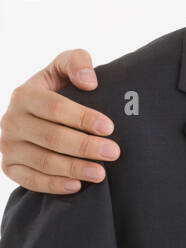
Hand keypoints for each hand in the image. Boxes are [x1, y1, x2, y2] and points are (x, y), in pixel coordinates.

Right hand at [0, 50, 120, 192]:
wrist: (38, 116)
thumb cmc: (58, 90)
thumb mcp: (65, 68)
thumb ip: (77, 62)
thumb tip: (89, 81)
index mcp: (24, 95)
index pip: (55, 107)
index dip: (83, 118)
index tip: (109, 127)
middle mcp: (11, 120)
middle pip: (52, 137)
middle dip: (85, 146)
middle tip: (113, 152)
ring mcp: (8, 146)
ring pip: (44, 161)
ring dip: (74, 168)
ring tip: (101, 173)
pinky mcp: (9, 167)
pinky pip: (31, 180)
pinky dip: (54, 185)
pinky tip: (77, 186)